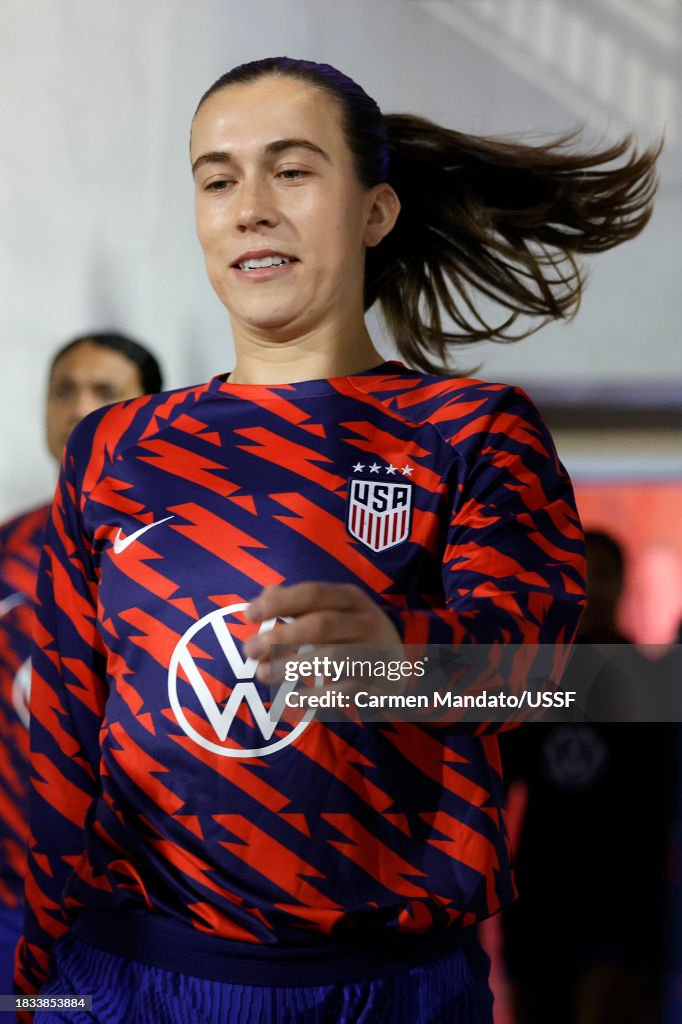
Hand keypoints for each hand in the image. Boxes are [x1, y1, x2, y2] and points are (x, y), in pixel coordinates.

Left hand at [243, 582, 401, 681]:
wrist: (402, 662)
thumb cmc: (352, 631)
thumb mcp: (333, 608)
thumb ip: (298, 603)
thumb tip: (262, 597)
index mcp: (351, 598)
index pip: (313, 593)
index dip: (279, 603)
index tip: (248, 615)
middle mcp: (365, 621)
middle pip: (322, 625)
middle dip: (281, 637)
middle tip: (250, 650)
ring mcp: (374, 653)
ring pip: (333, 658)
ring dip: (292, 666)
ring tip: (263, 674)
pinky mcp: (377, 684)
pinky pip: (344, 691)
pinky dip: (316, 696)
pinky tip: (292, 698)